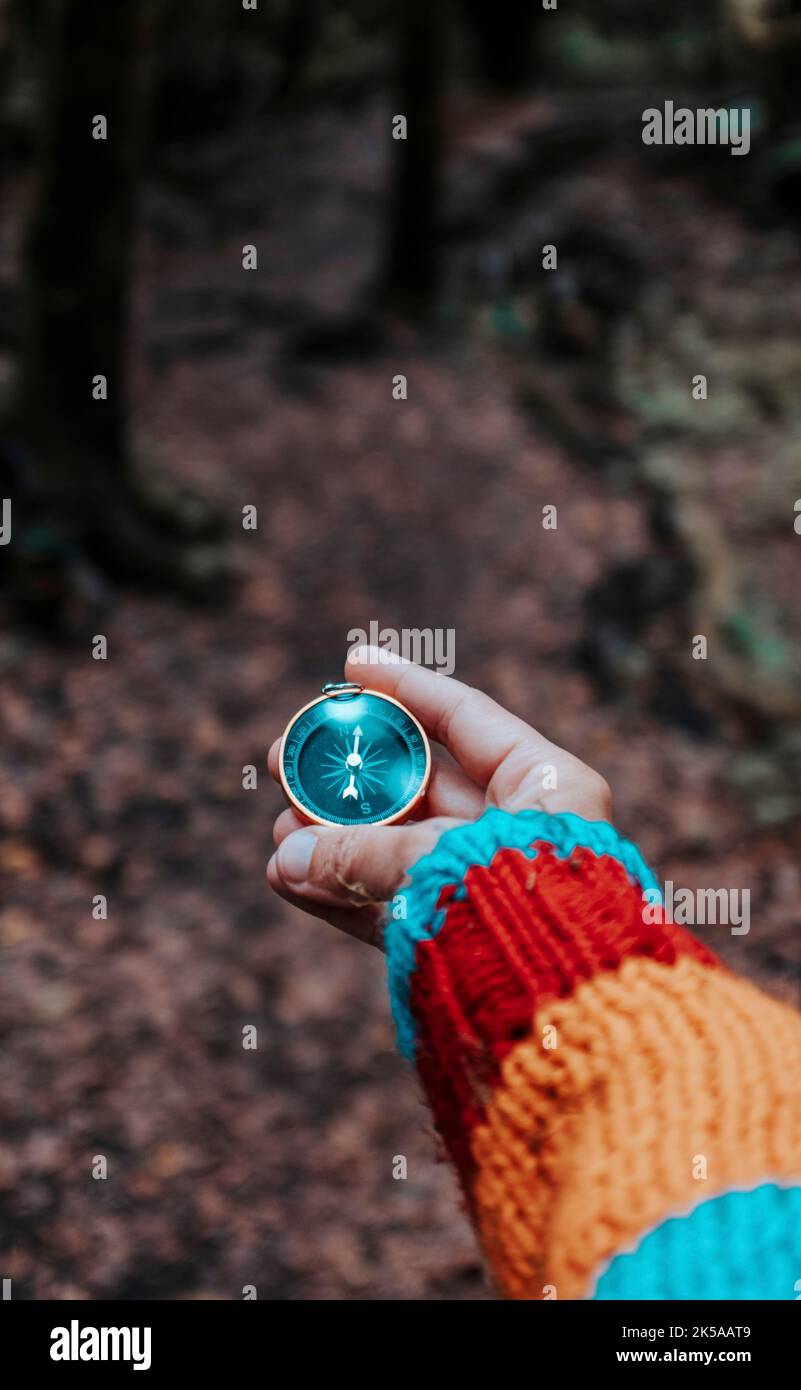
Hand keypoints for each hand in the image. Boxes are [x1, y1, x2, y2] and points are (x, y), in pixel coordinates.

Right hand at [267, 645, 611, 947]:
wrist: (575, 1021)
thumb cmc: (531, 915)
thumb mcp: (442, 861)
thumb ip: (365, 855)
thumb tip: (284, 856)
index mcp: (547, 789)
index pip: (466, 718)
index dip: (405, 688)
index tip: (352, 664)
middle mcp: (518, 833)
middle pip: (418, 786)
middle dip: (348, 775)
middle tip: (284, 759)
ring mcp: (489, 887)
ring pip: (398, 848)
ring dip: (335, 839)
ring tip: (279, 830)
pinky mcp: (464, 942)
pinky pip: (394, 906)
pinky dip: (344, 894)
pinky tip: (288, 880)